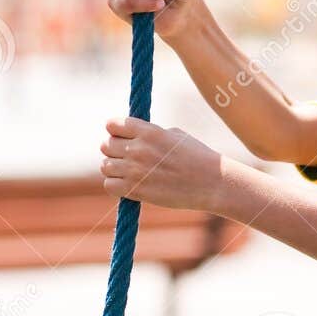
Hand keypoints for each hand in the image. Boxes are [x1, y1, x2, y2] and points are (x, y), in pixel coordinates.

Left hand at [100, 117, 221, 209]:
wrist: (211, 183)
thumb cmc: (198, 157)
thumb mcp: (175, 135)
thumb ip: (151, 134)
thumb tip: (135, 136)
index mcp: (149, 131)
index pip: (113, 125)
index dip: (115, 131)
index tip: (122, 137)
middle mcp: (139, 149)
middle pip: (106, 145)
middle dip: (114, 150)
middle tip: (127, 157)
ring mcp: (136, 171)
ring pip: (105, 166)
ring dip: (114, 169)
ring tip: (129, 172)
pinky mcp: (136, 191)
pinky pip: (109, 185)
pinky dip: (115, 185)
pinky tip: (128, 185)